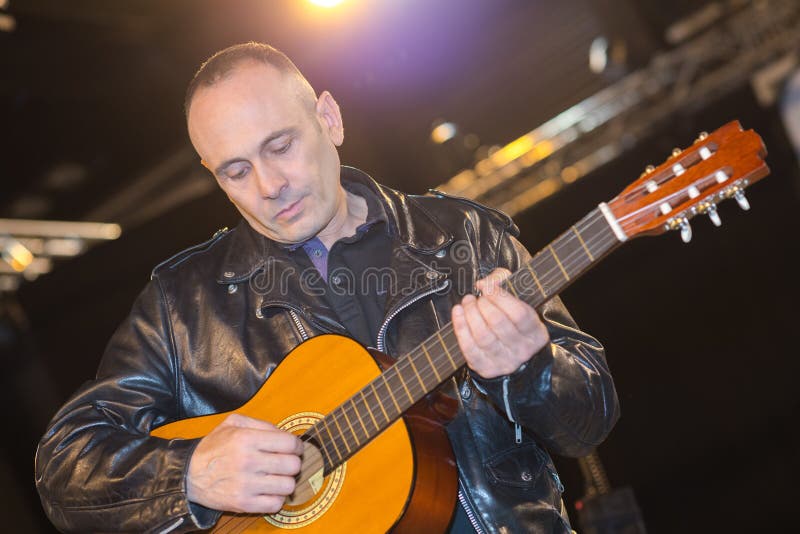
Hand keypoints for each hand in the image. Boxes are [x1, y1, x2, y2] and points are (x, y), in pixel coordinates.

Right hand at [187, 413, 303, 513]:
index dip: (297, 446)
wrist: (189, 475)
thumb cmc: (214, 447)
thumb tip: (285, 434)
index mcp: (247, 438)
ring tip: (278, 477)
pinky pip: (276, 504)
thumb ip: (261, 423)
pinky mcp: (243, 504)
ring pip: (288, 486)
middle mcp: (248, 461)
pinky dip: (276, 498)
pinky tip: (269, 491)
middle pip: (293, 465)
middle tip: (286, 463)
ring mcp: (246, 484)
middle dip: (294, 463)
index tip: (294, 449)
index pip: (290, 443)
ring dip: (286, 481)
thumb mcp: (233, 423)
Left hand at [451, 268, 549, 378]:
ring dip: (470, 314)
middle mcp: (522, 349)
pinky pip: (469, 348)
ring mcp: (504, 361)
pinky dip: (460, 327)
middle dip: (482, 304)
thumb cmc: (516, 327)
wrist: (518, 364)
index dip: (499, 296)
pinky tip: (458, 313)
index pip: (518, 313)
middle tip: (477, 298)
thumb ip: (505, 285)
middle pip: (498, 322)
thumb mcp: (520, 305)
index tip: (487, 286)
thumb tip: (484, 283)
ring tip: (467, 303)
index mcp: (535, 332)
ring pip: (482, 335)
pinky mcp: (486, 368)